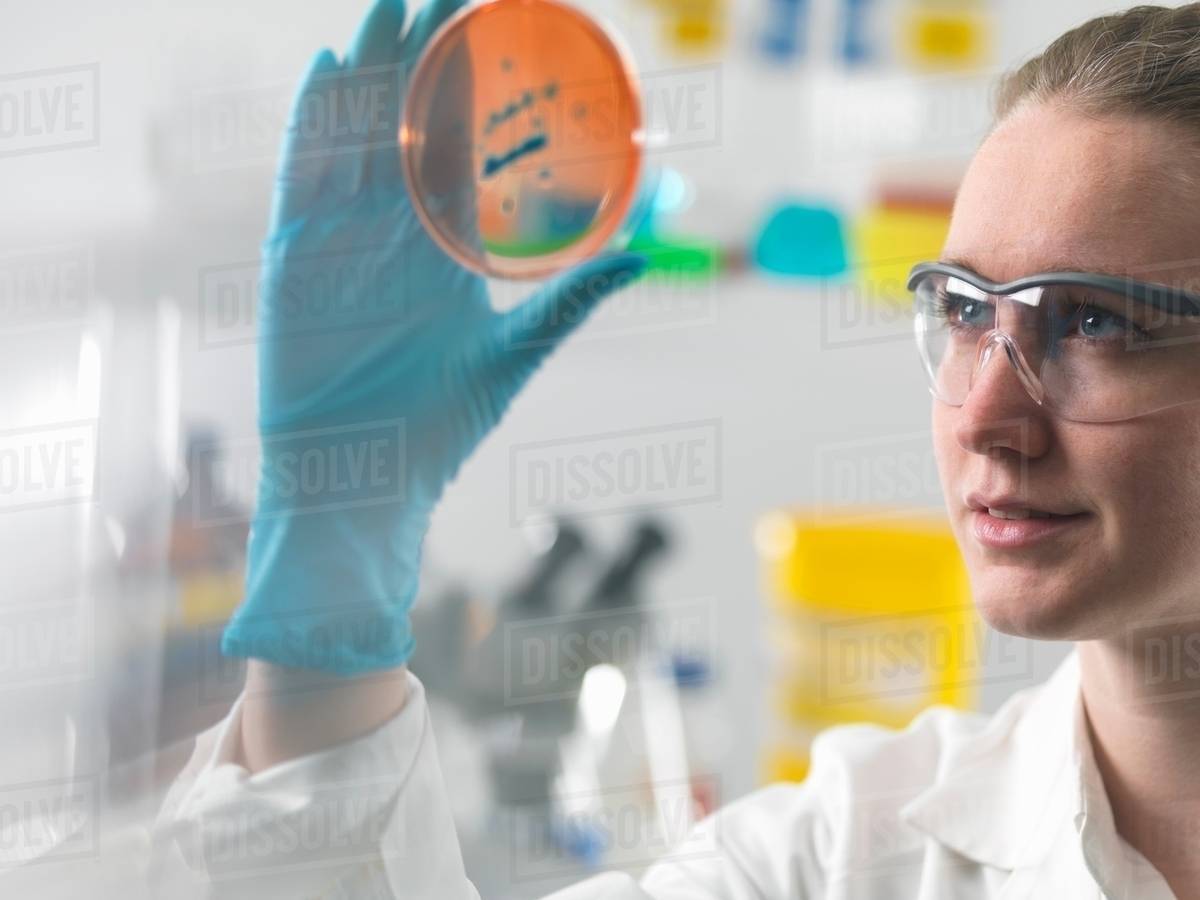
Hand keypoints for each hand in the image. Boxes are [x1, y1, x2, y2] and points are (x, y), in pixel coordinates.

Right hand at [221, 0, 646, 674]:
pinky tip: (325, 71)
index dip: (471, 93)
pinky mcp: (295, 257)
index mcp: (443, 252)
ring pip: (355, 139)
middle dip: (418, 61)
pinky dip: (312, 126)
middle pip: (403, 129)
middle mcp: (392, 235)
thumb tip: (645, 253)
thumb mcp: (516, 351)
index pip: (458, 153)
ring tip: (385, 11)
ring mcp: (341, 241)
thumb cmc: (440, 427)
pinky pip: (303, 177)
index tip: (492, 32)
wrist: (366, 479)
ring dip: (368, 75)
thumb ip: (572, 297)